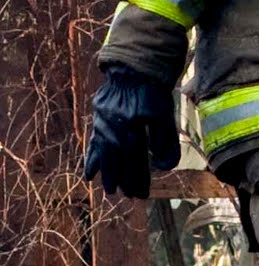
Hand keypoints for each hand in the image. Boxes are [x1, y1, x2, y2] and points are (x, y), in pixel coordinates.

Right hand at [83, 66, 180, 198]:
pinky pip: (93, 143)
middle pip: (120, 162)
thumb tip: (164, 167)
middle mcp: (114, 131)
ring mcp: (103, 125)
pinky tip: (88, 173)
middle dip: (125, 180)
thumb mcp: (164, 116)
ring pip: (105, 155)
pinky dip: (92, 159)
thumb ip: (164, 142)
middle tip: (130, 196)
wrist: (133, 68)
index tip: (142, 195)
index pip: (136, 162)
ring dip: (108, 173)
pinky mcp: (98, 119)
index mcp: (132, 131)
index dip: (139, 179)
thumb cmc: (153, 92)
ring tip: (109, 189)